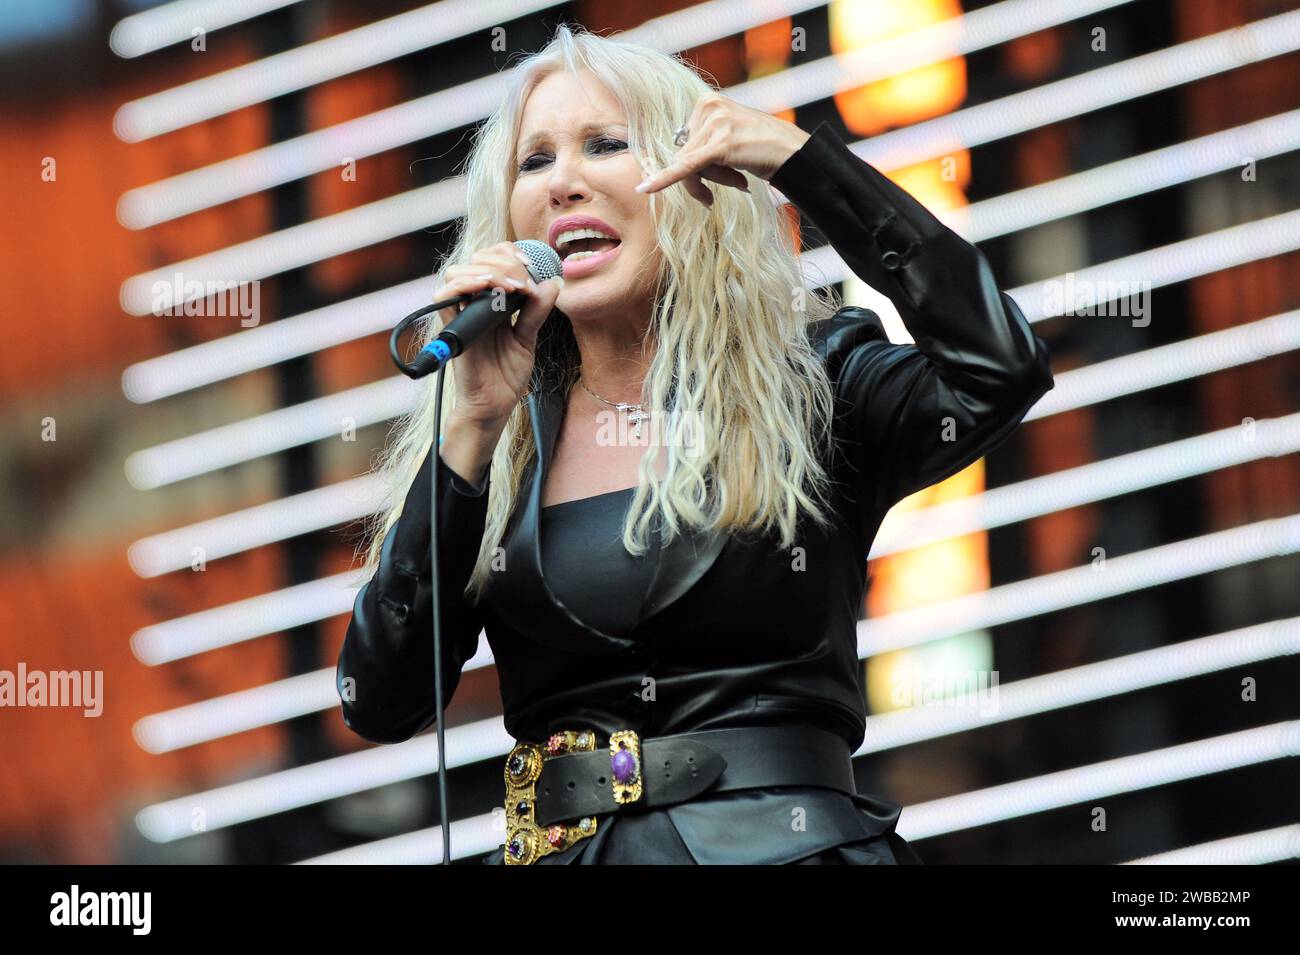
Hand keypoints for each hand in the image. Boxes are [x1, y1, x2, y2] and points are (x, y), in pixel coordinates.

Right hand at [431, 242, 563, 429]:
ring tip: (511, 286)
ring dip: (486, 271)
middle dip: (504, 263)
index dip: (510, 254)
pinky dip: (462, 286)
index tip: (531, 265)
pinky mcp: (452, 329)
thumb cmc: (506, 375)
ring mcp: (461, 315)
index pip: (493, 261)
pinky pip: (444, 299)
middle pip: (477, 261)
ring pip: (457, 273)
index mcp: (492, 302)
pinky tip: (485, 287)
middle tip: (524, 281)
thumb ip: (537, 312)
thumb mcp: (528, 339)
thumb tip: (554, 283)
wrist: (494, 406)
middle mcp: (474, 304)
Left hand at [634, 93, 811, 206]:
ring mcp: (715, 123)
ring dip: (712, 183)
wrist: (795, 153)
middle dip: (703, 178)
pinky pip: (686, 167)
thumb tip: (677, 163)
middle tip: (735, 184)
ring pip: (687, 166)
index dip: (695, 168)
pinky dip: (664, 180)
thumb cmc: (764, 149)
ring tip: (740, 181)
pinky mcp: (720, 145)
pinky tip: (645, 189)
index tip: (712, 184)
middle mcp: (708, 106)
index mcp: (707, 101)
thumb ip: (704, 142)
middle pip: (682, 154)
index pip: (683, 142)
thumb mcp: (728, 138)